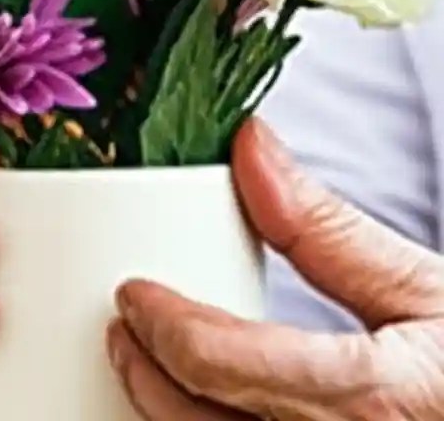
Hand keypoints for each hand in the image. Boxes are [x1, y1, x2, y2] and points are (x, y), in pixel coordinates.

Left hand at [109, 119, 443, 419]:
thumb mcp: (427, 291)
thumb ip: (327, 228)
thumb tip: (251, 147)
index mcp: (375, 402)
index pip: (223, 365)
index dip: (163, 326)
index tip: (134, 292)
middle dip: (146, 374)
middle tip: (126, 327)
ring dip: (165, 416)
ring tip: (149, 367)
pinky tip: (199, 411)